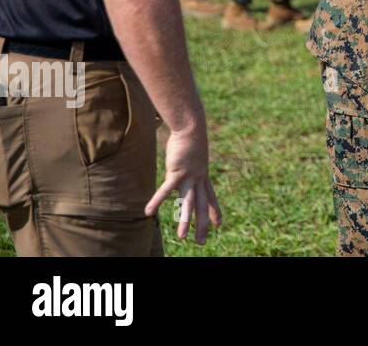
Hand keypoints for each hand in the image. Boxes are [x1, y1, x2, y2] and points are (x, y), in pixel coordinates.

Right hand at [145, 125, 222, 244]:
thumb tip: (185, 162)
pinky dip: (157, 201)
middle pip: (201, 205)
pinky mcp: (177, 172)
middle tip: (202, 241)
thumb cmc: (190, 136)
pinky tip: (148, 212)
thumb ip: (189, 161)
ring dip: (184, 221)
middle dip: (202, 224)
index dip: (214, 210)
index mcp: (203, 175)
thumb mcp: (193, 153)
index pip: (210, 197)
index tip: (219, 224)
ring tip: (182, 237)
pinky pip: (165, 190)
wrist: (192, 126)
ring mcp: (189, 177)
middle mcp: (198, 179)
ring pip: (188, 203)